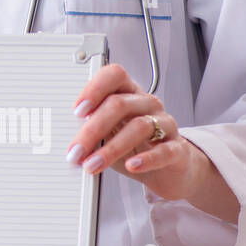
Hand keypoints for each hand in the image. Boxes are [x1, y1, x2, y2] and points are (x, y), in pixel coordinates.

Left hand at [66, 63, 198, 201]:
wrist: (170, 169)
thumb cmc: (135, 147)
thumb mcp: (109, 135)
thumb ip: (93, 130)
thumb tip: (68, 139)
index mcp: (128, 93)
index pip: (114, 75)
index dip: (95, 88)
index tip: (77, 110)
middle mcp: (147, 104)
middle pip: (119, 104)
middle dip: (92, 129)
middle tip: (76, 150)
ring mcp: (165, 124)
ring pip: (139, 126)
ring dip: (111, 148)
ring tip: (92, 164)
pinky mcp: (178, 149)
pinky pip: (164, 150)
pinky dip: (146, 158)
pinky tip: (131, 165)